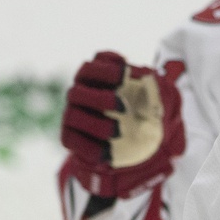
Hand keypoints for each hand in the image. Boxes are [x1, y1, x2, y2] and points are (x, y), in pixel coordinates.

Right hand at [59, 52, 185, 198]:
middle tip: (124, 108)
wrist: (128, 141)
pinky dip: (89, 147)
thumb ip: (148, 86)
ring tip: (118, 132)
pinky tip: (107, 152)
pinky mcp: (70, 138)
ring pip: (73, 117)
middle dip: (100, 99)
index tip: (125, 74)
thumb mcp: (147, 97)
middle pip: (77, 92)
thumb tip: (149, 76)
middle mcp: (78, 96)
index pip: (91, 68)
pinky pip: (71, 141)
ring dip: (95, 124)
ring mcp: (72, 117)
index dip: (105, 69)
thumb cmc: (137, 110)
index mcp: (94, 80)